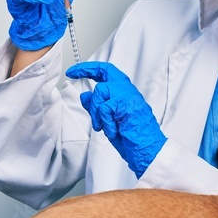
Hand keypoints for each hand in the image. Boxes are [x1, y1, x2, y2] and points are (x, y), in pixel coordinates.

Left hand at [66, 62, 165, 177]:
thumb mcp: (107, 120)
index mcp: (124, 92)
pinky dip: (105, 121)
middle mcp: (127, 90)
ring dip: (96, 112)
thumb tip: (84, 95)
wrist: (146, 148)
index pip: (106, 73)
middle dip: (85, 70)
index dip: (89, 69)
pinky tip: (113, 130)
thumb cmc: (131, 136)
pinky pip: (105, 107)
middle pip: (104, 71)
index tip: (74, 71)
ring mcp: (129, 94)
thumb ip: (96, 107)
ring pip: (100, 91)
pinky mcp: (127, 102)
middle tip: (72, 73)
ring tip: (102, 126)